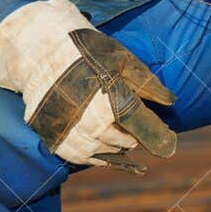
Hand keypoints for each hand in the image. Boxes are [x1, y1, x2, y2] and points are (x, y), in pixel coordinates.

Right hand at [0, 0, 175, 169]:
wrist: (39, 55)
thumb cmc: (86, 53)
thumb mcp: (121, 60)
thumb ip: (147, 84)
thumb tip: (171, 101)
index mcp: (112, 103)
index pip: (144, 129)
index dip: (160, 136)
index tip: (170, 141)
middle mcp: (93, 125)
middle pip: (126, 142)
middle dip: (136, 135)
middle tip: (136, 126)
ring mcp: (73, 136)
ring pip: (107, 151)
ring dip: (117, 144)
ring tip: (119, 129)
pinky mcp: (58, 142)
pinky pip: (85, 158)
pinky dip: (98, 155)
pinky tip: (103, 145)